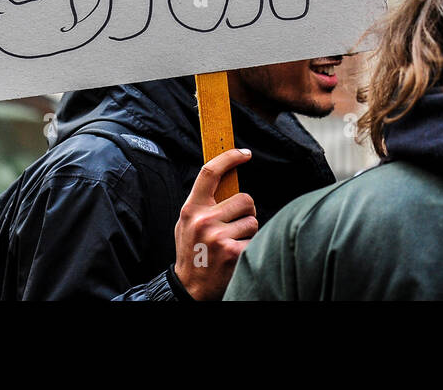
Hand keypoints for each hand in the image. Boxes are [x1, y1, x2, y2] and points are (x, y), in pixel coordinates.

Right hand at [172, 148, 256, 299]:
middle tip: (233, 226)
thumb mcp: (187, 224)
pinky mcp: (233, 252)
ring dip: (248, 231)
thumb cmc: (191, 252)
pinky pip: (255, 239)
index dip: (229, 157)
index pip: (210, 172)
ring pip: (253, 220)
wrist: (189, 288)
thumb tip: (227, 178)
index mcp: (192, 209)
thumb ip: (203, 203)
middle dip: (245, 211)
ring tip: (232, 242)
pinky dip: (250, 246)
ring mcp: (219, 237)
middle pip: (245, 198)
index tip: (245, 153)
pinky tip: (235, 256)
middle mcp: (204, 220)